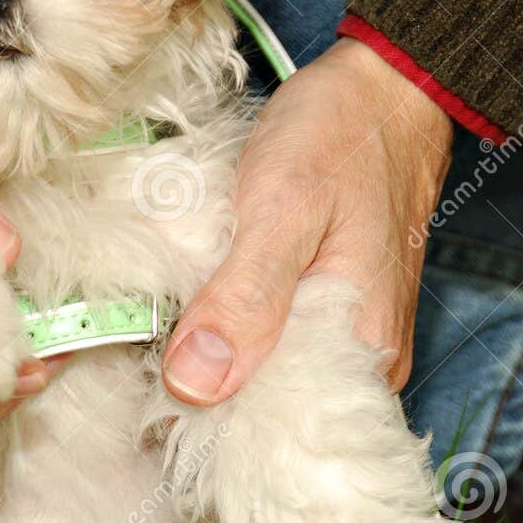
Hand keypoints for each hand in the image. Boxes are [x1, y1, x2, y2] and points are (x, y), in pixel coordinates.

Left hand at [162, 36, 452, 403]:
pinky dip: (226, 334)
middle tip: (139, 354)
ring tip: (154, 333)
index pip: (275, 434)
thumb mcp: (283, 207)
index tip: (146, 399)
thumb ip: (243, 298)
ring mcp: (343, 339)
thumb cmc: (339, 136)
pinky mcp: (322, 313)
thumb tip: (193, 387)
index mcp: (361, 354)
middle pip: (265, 413)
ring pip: (261, 379)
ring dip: (207, 363)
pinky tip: (189, 312)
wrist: (383, 88)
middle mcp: (360, 364)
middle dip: (200, 396)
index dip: (206, 428)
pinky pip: (267, 344)